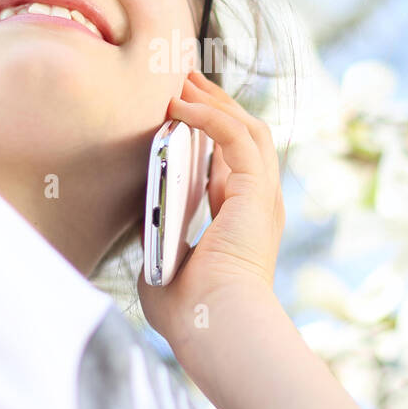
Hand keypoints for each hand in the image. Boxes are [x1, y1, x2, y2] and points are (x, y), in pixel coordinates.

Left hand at [137, 69, 285, 343]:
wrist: (216, 328)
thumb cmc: (190, 313)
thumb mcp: (166, 263)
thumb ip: (161, 236)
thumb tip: (145, 218)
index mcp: (240, 222)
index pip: (230, 163)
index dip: (208, 133)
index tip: (180, 111)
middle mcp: (258, 206)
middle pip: (245, 137)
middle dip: (216, 105)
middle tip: (185, 80)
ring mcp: (262, 198)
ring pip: (247, 130)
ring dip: (215, 102)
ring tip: (184, 82)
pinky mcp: (257, 194)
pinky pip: (236, 137)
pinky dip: (210, 116)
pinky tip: (182, 105)